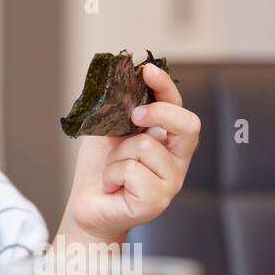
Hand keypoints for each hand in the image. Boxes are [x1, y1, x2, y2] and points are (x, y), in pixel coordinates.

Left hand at [62, 61, 200, 242]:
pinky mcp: (157, 200)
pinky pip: (133, 171)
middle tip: (133, 117)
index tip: (147, 70)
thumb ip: (120, 108)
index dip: (165, 85)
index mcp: (168, 139)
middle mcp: (176, 159)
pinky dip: (113, 174)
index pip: (177, 106)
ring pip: (146, 147)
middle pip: (188, 125)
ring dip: (117, 155)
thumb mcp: (108, 129)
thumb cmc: (100, 167)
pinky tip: (112, 185)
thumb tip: (122, 77)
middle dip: (159, 113)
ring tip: (113, 170)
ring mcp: (171, 181)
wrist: (87, 203)